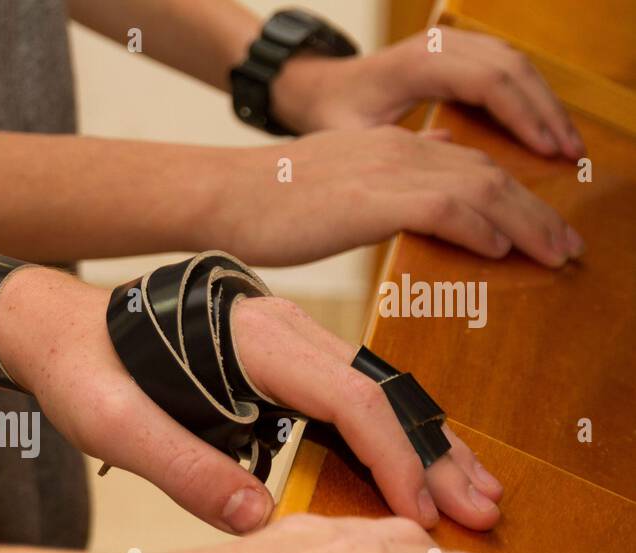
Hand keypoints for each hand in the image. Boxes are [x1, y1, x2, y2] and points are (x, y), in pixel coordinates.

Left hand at [3, 271, 504, 534]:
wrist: (49, 324)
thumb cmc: (78, 368)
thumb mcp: (112, 423)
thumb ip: (182, 469)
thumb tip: (262, 523)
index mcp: (250, 339)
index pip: (349, 397)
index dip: (393, 457)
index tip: (423, 515)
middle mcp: (281, 329)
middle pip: (381, 388)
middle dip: (433, 452)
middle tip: (485, 509)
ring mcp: (283, 337)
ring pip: (374, 389)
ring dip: (421, 442)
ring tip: (470, 494)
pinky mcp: (274, 357)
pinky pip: (347, 394)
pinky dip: (386, 433)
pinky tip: (407, 470)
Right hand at [209, 125, 582, 267]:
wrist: (225, 196)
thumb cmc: (270, 204)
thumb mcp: (338, 186)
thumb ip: (385, 184)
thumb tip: (423, 187)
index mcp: (392, 148)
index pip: (472, 165)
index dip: (515, 198)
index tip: (539, 230)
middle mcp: (400, 150)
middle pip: (491, 173)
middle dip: (537, 212)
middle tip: (565, 247)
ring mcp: (388, 170)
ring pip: (482, 188)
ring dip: (526, 223)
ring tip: (550, 255)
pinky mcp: (373, 199)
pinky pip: (447, 208)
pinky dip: (479, 227)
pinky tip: (496, 251)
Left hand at [270, 27, 585, 159]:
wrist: (318, 87)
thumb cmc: (331, 116)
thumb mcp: (351, 137)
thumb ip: (388, 153)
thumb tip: (441, 171)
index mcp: (416, 64)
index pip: (488, 82)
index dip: (522, 116)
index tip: (547, 152)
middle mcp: (439, 46)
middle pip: (512, 69)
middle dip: (546, 113)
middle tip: (571, 157)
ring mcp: (450, 45)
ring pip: (515, 64)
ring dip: (544, 104)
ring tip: (565, 146)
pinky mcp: (457, 54)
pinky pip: (505, 68)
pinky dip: (529, 97)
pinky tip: (543, 130)